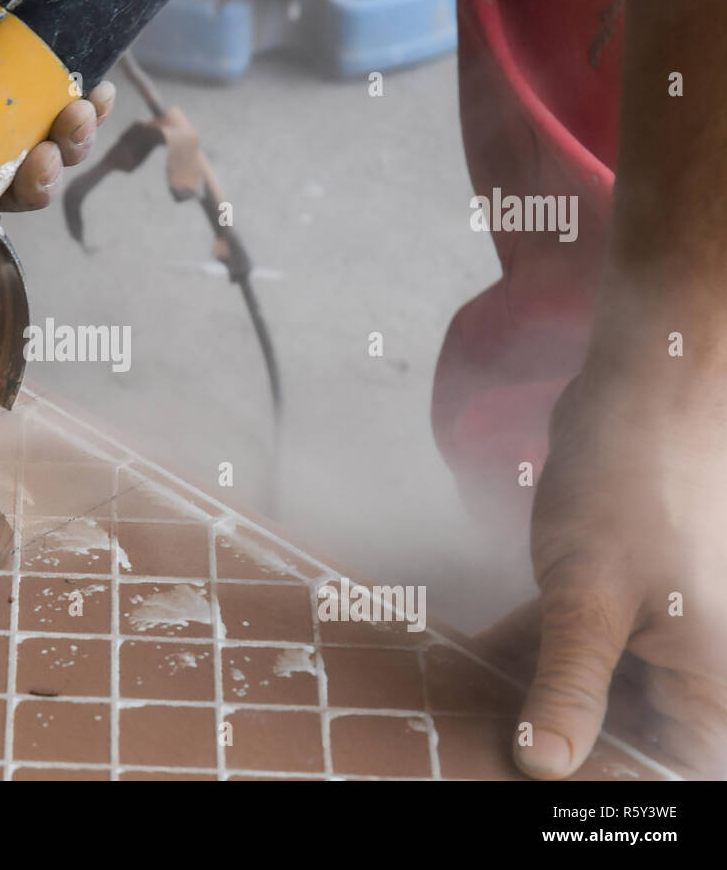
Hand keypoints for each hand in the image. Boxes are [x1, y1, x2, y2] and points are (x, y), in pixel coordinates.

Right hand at [0, 0, 113, 209]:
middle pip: (10, 178)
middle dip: (36, 182)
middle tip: (44, 159)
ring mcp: (7, 87)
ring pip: (50, 142)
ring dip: (73, 145)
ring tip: (79, 116)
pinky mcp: (43, 57)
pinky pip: (75, 97)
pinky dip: (93, 105)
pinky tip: (99, 93)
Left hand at [513, 327, 726, 778]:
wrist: (645, 385)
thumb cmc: (637, 485)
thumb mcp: (590, 601)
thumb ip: (569, 687)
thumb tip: (544, 765)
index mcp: (717, 678)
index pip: (668, 766)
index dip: (604, 779)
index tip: (537, 786)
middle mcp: (698, 659)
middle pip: (630, 730)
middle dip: (559, 739)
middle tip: (483, 755)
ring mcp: (662, 624)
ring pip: (597, 684)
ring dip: (536, 695)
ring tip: (468, 717)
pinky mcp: (623, 592)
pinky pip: (578, 640)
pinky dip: (533, 651)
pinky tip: (475, 666)